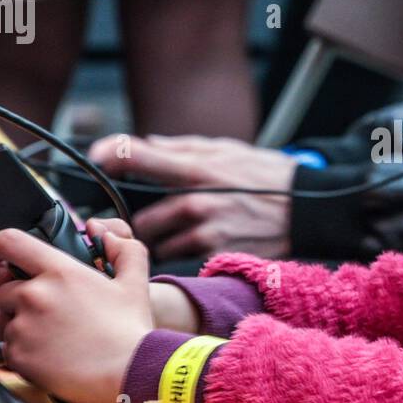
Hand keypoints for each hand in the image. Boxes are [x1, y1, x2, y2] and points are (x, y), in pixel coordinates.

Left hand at [0, 217, 153, 402]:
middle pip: (2, 287)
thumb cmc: (130, 331)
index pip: (7, 242)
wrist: (130, 373)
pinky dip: (22, 348)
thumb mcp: (135, 280)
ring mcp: (23, 327)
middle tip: (45, 308)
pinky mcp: (17, 356)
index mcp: (59, 272)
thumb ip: (122, 248)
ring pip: (3, 318)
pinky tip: (49, 352)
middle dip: (17, 295)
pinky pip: (6, 346)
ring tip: (52, 333)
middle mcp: (35, 295)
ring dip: (18, 322)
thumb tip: (104, 234)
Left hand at [88, 134, 297, 260]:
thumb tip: (144, 143)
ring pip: (157, 243)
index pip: (139, 157)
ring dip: (158, 240)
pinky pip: (181, 258)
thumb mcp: (227, 150)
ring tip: (172, 234)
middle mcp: (195, 201)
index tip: (96, 157)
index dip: (110, 155)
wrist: (306, 209)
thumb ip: (182, 149)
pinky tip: (194, 244)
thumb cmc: (267, 175)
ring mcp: (205, 231)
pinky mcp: (215, 255)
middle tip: (137, 218)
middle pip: (140, 216)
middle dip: (136, 220)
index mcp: (196, 169)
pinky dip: (180, 253)